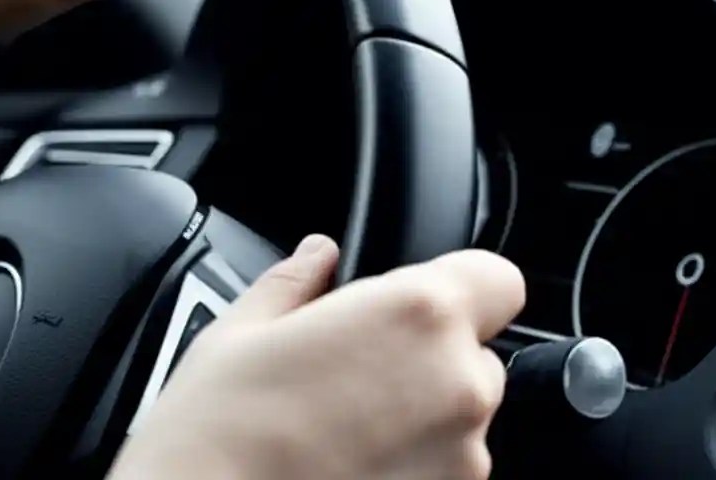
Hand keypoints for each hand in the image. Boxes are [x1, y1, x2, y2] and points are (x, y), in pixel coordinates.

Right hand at [109, 236, 525, 479]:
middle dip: (430, 357)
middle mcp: (458, 383)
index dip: (463, 285)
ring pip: (462, 416)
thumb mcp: (241, 332)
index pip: (498, 279)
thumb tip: (317, 256)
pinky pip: (447, 468)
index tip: (422, 300)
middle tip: (355, 374)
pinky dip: (414, 464)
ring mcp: (463, 456)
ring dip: (423, 416)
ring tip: (343, 429)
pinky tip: (350, 465)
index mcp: (419, 314)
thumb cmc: (216, 437)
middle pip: (477, 352)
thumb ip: (297, 282)